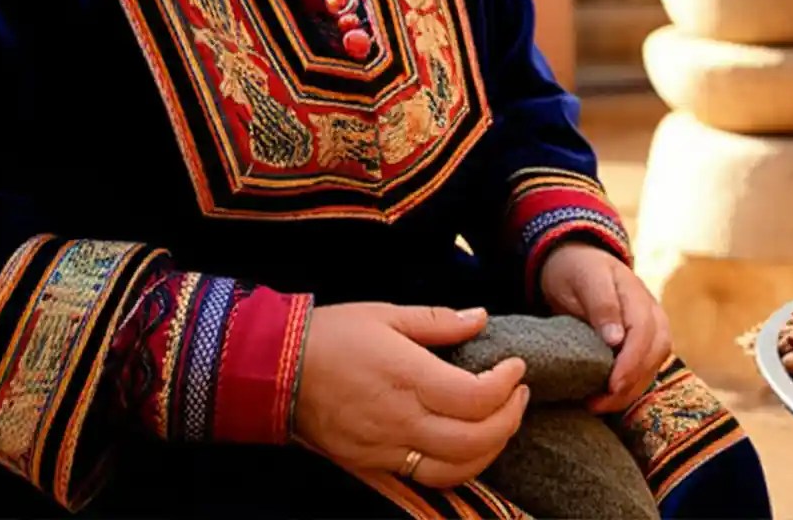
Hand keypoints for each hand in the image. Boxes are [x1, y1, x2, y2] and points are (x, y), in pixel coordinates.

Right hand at [293, 303, 529, 488]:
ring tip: (501, 421)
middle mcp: (401, 419)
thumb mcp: (386, 313)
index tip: (515, 366)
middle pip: (476, 439)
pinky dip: (459, 469)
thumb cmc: (331, 336)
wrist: (274, 370)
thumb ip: (438, 320)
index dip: (507, 384)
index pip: (477, 397)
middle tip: (518, 392)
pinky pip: (427, 479)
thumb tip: (479, 319)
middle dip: (510, 417)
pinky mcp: (373, 465)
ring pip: (457, 469)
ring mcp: (387, 448)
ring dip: (491, 448)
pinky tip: (469, 447)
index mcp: (407, 377)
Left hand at [540, 243, 671, 413]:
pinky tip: (605, 399)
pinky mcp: (642, 343)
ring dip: (630, 390)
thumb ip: (601, 305)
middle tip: (601, 403)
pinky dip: (628, 387)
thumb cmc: (577, 270)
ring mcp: (650, 328)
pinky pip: (644, 369)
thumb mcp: (584, 279)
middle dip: (632, 382)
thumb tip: (617, 340)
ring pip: (653, 365)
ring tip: (599, 406)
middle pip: (656, 353)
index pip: (645, 333)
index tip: (612, 385)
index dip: (631, 363)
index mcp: (637, 295)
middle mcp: (651, 313)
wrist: (578, 262)